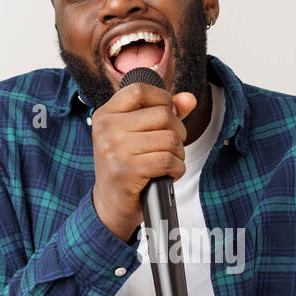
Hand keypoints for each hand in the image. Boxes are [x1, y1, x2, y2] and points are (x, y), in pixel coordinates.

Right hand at [90, 82, 197, 240]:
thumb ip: (163, 113)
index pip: (139, 89)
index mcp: (106, 114)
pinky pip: (168, 160)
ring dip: (178, 154)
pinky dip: (176, 169)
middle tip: (169, 147)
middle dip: (177, 132)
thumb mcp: (138, 134)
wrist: (110, 205)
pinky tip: (167, 175)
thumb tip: (189, 99)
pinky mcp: (127, 170)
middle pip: (162, 115)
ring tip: (167, 163)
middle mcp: (107, 128)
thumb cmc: (126, 167)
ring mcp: (115, 149)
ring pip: (170, 139)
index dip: (162, 99)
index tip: (166, 115)